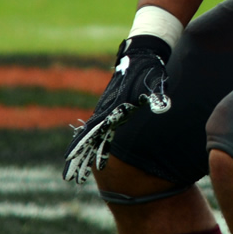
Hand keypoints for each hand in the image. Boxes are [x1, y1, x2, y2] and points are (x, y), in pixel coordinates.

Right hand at [62, 35, 172, 182]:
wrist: (140, 56)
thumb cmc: (148, 71)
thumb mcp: (155, 83)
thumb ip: (157, 96)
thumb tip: (163, 105)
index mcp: (113, 108)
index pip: (95, 131)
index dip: (85, 145)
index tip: (73, 158)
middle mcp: (106, 112)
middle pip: (87, 139)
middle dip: (78, 157)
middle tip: (69, 177)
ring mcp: (106, 112)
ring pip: (90, 137)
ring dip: (82, 154)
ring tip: (74, 174)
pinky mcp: (110, 111)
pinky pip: (97, 132)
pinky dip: (89, 145)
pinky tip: (88, 158)